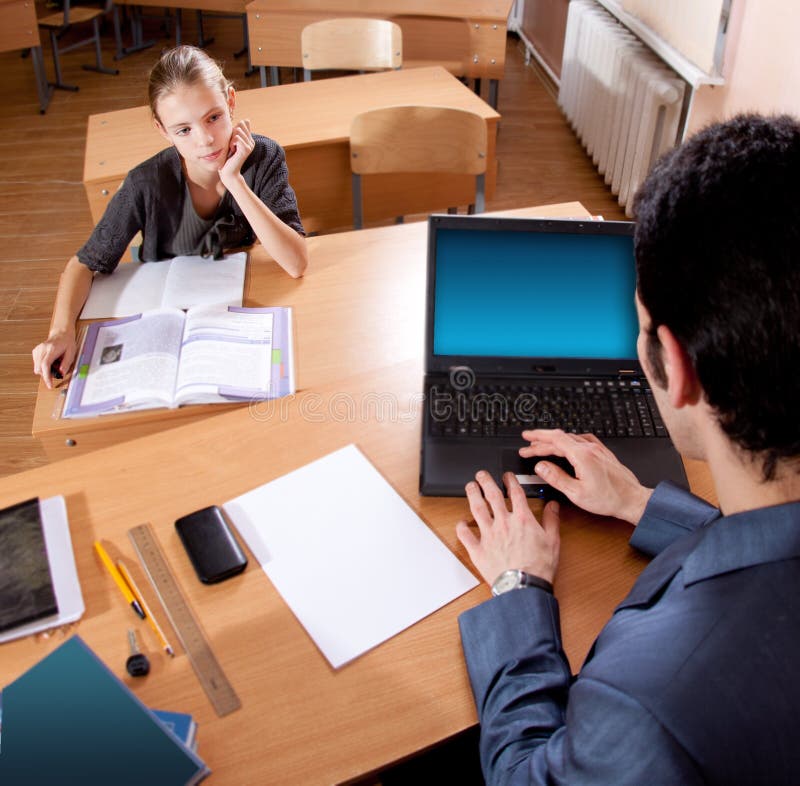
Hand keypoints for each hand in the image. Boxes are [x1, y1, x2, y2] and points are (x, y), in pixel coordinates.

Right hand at [32, 329, 76, 388]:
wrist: (61, 334)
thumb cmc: (67, 343)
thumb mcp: (71, 353)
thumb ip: (66, 364)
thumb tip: (61, 374)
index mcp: (52, 349)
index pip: (45, 365)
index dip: (46, 377)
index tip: (50, 385)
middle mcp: (42, 349)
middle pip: (39, 368)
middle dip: (47, 375)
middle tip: (57, 372)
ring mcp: (37, 350)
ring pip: (37, 367)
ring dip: (45, 370)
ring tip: (55, 364)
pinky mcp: (35, 351)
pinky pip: (37, 364)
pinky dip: (43, 366)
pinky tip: (51, 362)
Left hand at [220, 119, 254, 183]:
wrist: (228, 171)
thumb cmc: (228, 156)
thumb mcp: (233, 141)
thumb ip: (239, 132)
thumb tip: (247, 120)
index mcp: (249, 139)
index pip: (243, 123)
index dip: (234, 130)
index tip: (232, 141)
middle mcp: (251, 142)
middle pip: (240, 126)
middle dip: (232, 134)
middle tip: (232, 145)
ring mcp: (250, 145)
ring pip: (238, 131)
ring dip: (231, 139)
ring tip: (232, 148)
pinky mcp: (246, 149)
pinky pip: (237, 138)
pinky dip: (231, 143)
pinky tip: (232, 150)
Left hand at [456, 470, 560, 585]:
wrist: (524, 586)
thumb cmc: (539, 567)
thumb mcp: (553, 541)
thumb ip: (551, 520)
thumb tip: (552, 505)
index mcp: (522, 519)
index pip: (515, 493)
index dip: (510, 480)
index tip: (507, 476)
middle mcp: (503, 523)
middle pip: (492, 496)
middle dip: (486, 481)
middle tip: (481, 474)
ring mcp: (489, 535)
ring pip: (477, 509)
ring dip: (473, 495)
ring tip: (470, 487)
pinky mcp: (478, 550)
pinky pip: (466, 535)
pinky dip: (462, 527)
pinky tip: (461, 522)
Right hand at [520, 429, 652, 524]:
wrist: (633, 500)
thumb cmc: (609, 499)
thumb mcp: (576, 493)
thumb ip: (556, 478)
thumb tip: (541, 467)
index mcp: (581, 456)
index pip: (554, 440)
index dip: (537, 438)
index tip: (526, 438)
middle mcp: (590, 449)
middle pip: (560, 438)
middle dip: (541, 440)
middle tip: (528, 444)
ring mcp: (598, 450)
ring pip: (571, 438)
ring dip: (555, 441)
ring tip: (544, 446)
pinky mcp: (603, 453)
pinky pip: (583, 440)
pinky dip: (571, 440)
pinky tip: (570, 443)